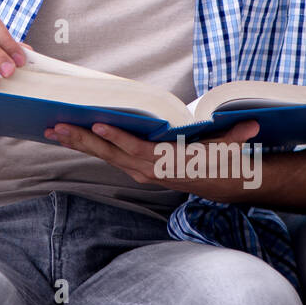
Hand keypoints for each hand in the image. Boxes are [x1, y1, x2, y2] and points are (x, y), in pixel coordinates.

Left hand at [43, 119, 261, 199]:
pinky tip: (65, 135)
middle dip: (82, 139)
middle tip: (57, 126)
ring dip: (75, 142)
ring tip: (52, 130)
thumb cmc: (213, 159)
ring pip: (100, 154)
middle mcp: (143, 168)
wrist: (209, 181)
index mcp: (163, 161)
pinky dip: (83, 144)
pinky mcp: (128, 166)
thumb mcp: (225, 149)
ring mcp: (133, 169)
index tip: (98, 123)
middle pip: (109, 152)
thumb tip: (253, 127)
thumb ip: (235, 138)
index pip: (136, 148)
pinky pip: (102, 154)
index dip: (117, 136)